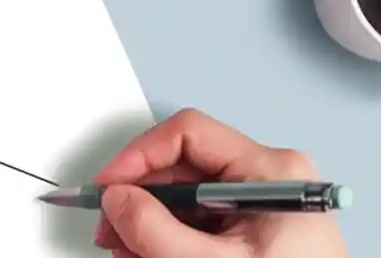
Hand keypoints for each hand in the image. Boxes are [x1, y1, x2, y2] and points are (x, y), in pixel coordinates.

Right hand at [92, 109, 348, 257]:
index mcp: (271, 171)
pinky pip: (203, 221)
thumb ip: (157, 231)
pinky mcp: (257, 230)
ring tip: (126, 252)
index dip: (140, 155)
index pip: (190, 134)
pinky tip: (149, 255)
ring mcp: (264, 204)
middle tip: (110, 228)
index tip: (108, 187)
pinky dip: (171, 238)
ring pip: (188, 198)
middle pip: (184, 168)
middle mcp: (270, 178)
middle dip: (140, 197)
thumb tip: (117, 199)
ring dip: (150, 223)